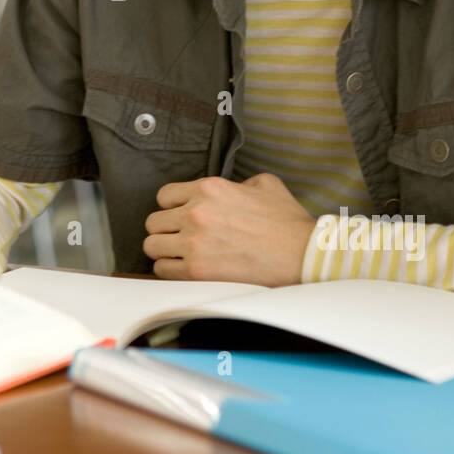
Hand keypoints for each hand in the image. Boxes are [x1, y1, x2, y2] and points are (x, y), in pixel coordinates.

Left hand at [143, 172, 315, 282]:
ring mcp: (193, 243)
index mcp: (209, 188)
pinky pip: (163, 270)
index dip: (171, 207)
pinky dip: (171, 271)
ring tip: (180, 256)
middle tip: (179, 239)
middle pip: (153, 222)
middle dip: (165, 230)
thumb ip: (238, 183)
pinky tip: (185, 270)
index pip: (164, 196)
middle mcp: (195, 213)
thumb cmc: (287, 221)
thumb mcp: (264, 184)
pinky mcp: (197, 271)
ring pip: (152, 246)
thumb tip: (230, 190)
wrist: (301, 255)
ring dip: (164, 251)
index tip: (180, 217)